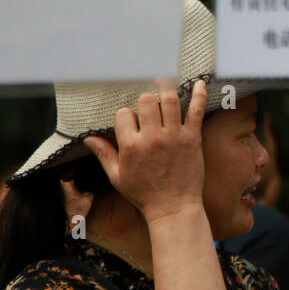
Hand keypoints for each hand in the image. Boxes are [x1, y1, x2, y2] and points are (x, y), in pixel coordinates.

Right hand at [85, 78, 207, 223]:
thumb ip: (104, 153)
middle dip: (145, 100)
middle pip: (146, 101)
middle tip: (148, 107)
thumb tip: (89, 138)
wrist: (173, 207)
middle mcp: (152, 138)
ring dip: (166, 88)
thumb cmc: (144, 193)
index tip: (131, 123)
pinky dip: (199, 95)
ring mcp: (174, 137)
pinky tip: (200, 83)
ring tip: (164, 82)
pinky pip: (196, 111)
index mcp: (131, 146)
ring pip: (170, 100)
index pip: (124, 114)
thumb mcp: (117, 176)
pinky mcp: (193, 139)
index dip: (126, 116)